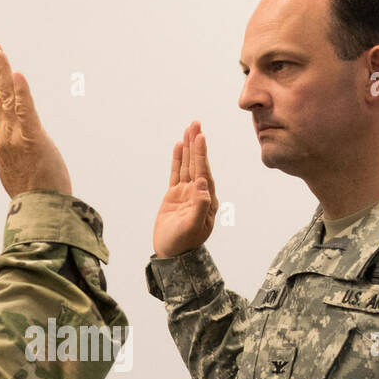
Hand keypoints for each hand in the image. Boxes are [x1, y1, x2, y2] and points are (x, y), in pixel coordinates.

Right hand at [0, 41, 71, 197]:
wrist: (41, 212)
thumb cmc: (34, 194)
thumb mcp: (18, 168)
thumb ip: (16, 152)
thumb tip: (16, 148)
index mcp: (2, 140)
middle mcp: (4, 135)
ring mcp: (16, 137)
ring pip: (7, 99)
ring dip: (2, 73)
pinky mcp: (33, 139)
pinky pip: (27, 111)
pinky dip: (22, 92)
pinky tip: (18, 74)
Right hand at [153, 121, 217, 258]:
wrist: (171, 255)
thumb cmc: (182, 244)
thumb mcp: (192, 227)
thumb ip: (200, 206)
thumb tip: (203, 185)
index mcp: (207, 200)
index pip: (204, 172)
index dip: (201, 155)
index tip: (200, 137)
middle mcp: (199, 194)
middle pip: (197, 164)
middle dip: (197, 144)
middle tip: (196, 123)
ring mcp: (187, 194)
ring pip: (188, 165)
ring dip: (189, 147)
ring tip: (189, 128)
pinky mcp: (175, 196)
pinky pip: (176, 173)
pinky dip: (178, 159)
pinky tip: (178, 146)